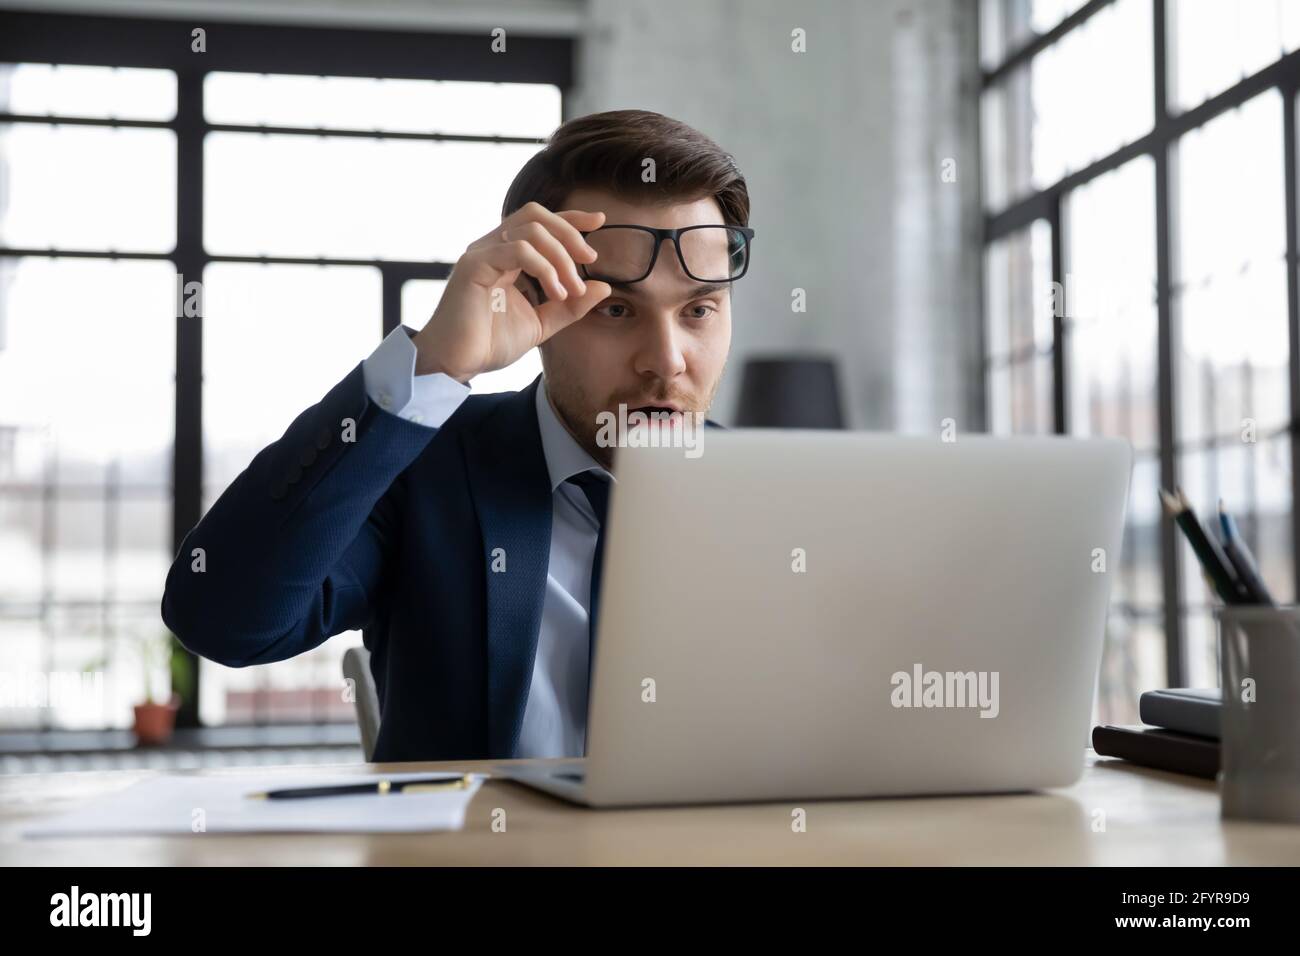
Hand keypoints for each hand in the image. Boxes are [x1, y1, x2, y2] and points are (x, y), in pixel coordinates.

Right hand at [411, 202, 612, 382]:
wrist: (457, 363)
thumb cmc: (489, 343)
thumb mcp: (541, 323)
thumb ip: (570, 306)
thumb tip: (603, 286)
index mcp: (505, 255)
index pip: (539, 222)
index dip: (570, 217)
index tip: (599, 221)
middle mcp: (491, 247)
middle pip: (536, 215)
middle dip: (569, 232)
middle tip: (590, 258)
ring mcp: (481, 253)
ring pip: (531, 231)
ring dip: (560, 257)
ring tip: (570, 290)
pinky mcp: (474, 265)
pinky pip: (518, 250)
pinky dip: (545, 268)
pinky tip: (555, 292)